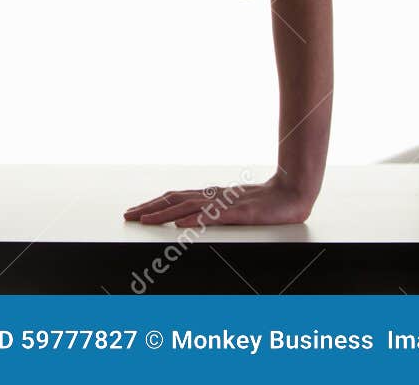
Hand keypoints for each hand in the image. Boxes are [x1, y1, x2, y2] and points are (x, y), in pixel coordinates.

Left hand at [123, 176, 317, 226]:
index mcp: (208, 197)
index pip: (173, 199)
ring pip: (187, 208)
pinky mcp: (239, 213)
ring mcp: (224, 204)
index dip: (152, 205)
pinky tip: (182, 225)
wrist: (291, 194)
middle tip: (127, 216)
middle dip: (149, 209)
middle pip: (173, 201)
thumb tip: (186, 218)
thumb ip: (211, 210)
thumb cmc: (262, 202)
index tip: (134, 213)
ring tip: (145, 221)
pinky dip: (196, 220)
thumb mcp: (230, 207)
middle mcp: (211, 197)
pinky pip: (214, 217)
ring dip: (164, 215)